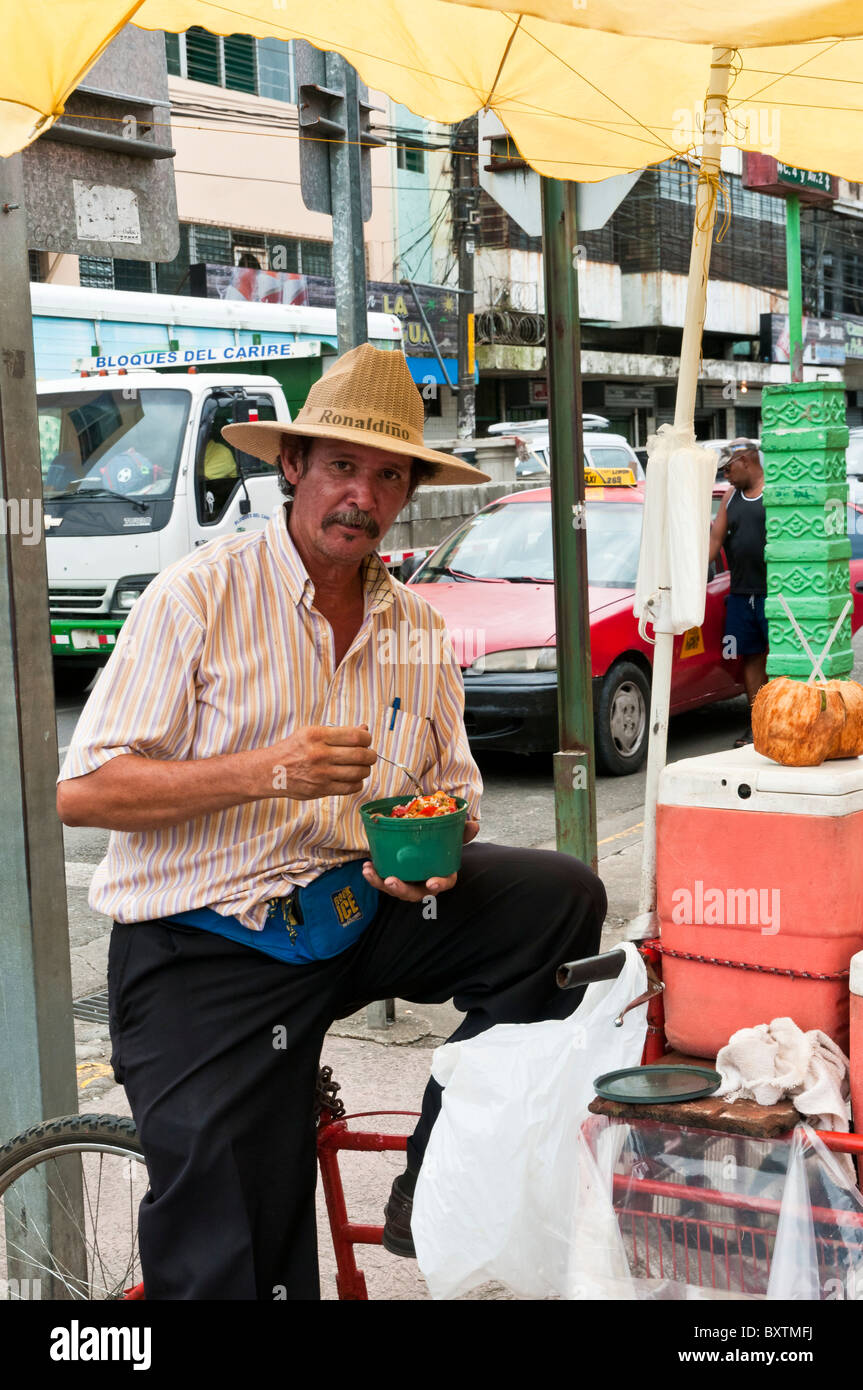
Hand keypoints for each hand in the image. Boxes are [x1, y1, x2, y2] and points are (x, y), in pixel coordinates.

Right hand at [260, 724, 375, 799]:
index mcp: (317, 735)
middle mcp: (320, 754)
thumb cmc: (293, 749)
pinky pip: (350, 787)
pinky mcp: (321, 789)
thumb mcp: (311, 733)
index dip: (367, 738)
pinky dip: (357, 783)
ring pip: (359, 772)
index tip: (366, 740)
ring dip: (365, 770)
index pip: (356, 736)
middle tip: (369, 755)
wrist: (271, 770)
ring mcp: (321, 773)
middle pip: (361, 755)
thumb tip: (364, 729)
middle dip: (371, 755)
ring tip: (361, 767)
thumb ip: (339, 733)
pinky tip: (352, 778)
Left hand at [361, 817, 478, 900]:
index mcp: (442, 875)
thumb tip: (474, 825)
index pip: (444, 883)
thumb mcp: (451, 838)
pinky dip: (374, 876)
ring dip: (381, 883)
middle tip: (392, 881)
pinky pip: (382, 881)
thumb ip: (462, 833)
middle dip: (402, 890)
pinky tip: (366, 867)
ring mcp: (408, 884)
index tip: (432, 883)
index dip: (439, 885)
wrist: (426, 847)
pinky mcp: (394, 878)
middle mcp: (424, 884)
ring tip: (370, 871)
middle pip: (414, 894)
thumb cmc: (440, 846)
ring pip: (395, 890)